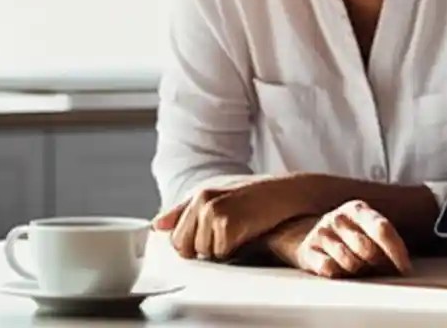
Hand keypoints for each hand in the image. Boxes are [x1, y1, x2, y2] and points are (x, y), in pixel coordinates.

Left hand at [152, 175, 312, 260]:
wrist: (289, 192)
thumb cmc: (257, 195)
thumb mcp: (220, 195)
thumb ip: (186, 210)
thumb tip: (158, 225)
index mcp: (198, 195)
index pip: (177, 237)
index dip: (194, 245)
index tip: (214, 238)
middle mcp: (201, 201)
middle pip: (185, 248)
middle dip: (205, 249)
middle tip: (230, 234)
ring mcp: (214, 212)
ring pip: (204, 253)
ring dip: (222, 250)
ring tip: (241, 230)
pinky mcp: (228, 224)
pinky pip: (222, 254)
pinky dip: (235, 251)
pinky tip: (249, 233)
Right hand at [269, 200, 411, 278]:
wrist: (304, 233)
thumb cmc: (347, 235)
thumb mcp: (366, 228)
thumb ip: (384, 240)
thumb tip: (404, 265)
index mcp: (358, 209)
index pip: (382, 229)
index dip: (396, 251)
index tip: (405, 269)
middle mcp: (338, 218)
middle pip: (368, 249)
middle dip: (378, 264)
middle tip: (378, 268)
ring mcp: (321, 233)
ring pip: (350, 263)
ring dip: (358, 271)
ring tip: (358, 268)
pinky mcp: (307, 251)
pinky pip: (330, 270)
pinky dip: (339, 274)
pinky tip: (339, 270)